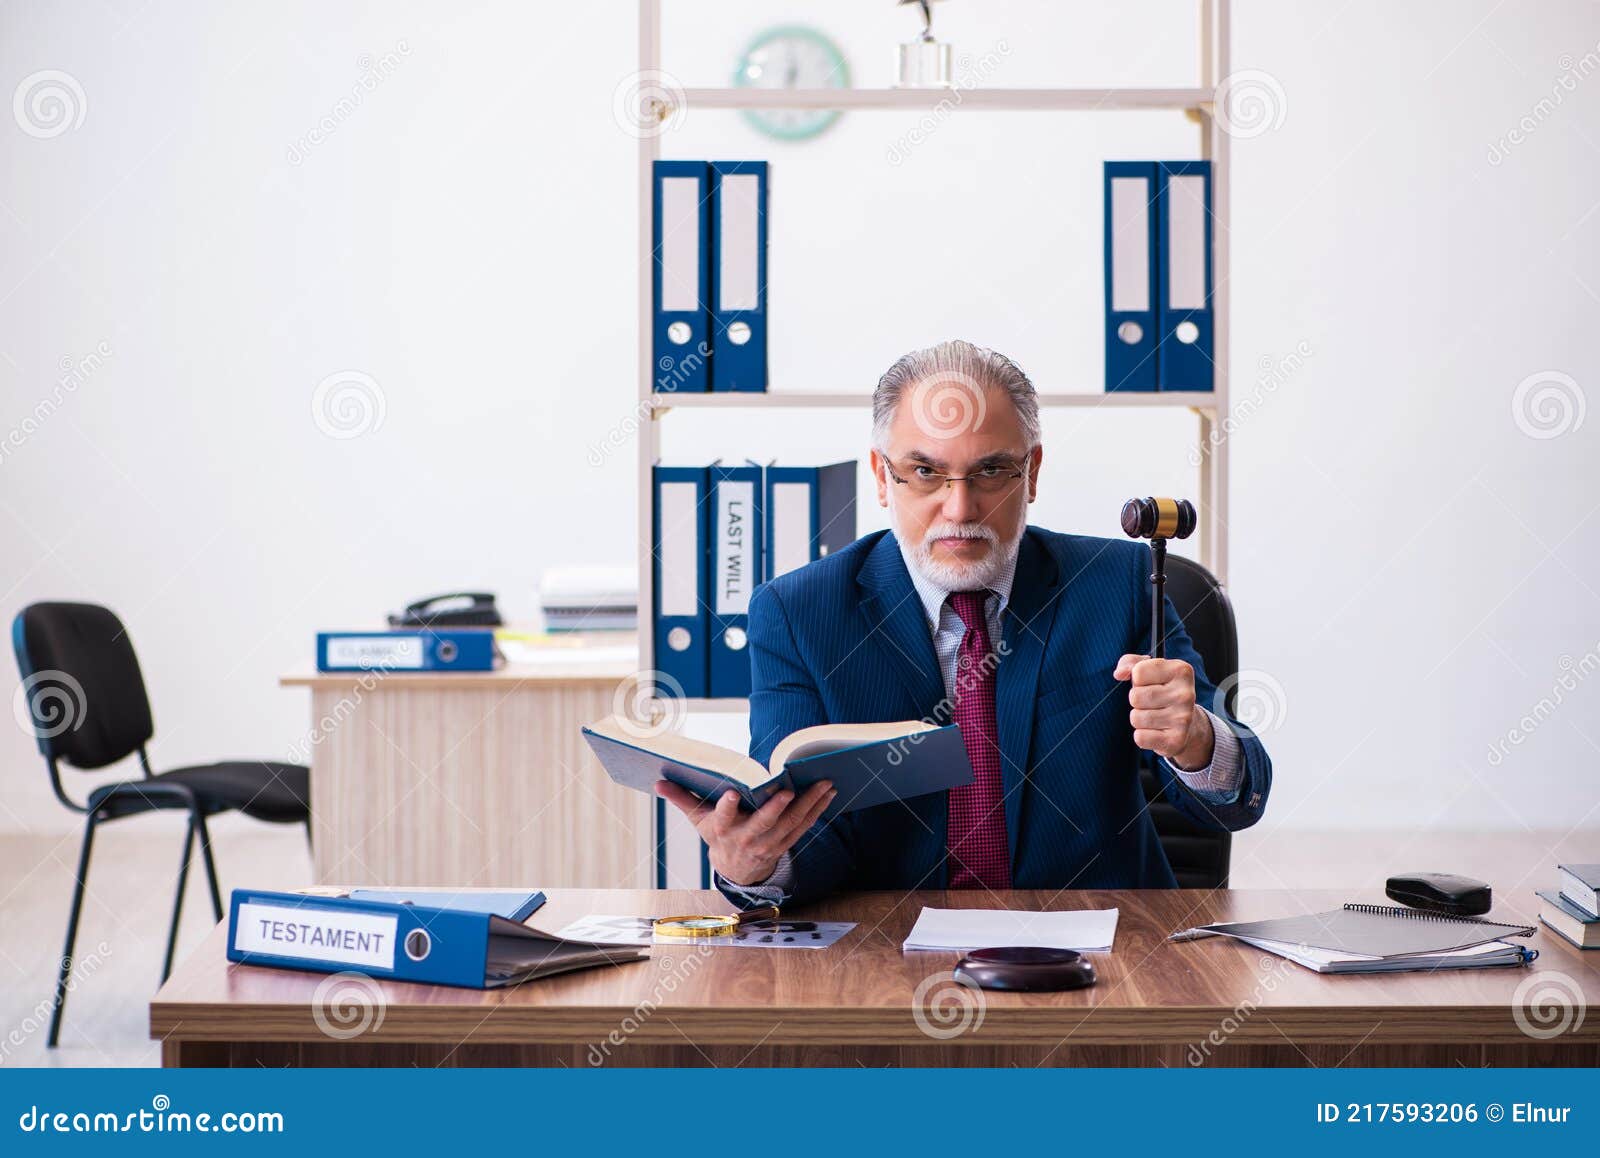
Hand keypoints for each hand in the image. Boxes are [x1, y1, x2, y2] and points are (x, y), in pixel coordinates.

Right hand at [654, 779, 835, 885]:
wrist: (735, 868)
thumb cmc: (716, 834)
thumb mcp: (697, 818)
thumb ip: (681, 798)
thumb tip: (657, 781)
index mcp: (723, 829)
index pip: (724, 817)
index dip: (728, 807)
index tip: (733, 793)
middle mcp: (746, 838)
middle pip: (763, 823)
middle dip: (776, 808)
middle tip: (787, 791)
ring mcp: (768, 844)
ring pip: (790, 824)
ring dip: (809, 804)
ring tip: (824, 783)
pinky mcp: (785, 844)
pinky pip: (804, 827)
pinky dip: (817, 810)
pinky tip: (828, 794)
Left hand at [1112, 654, 1213, 770]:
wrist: (1188, 724)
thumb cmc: (1162, 691)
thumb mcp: (1150, 669)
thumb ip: (1130, 662)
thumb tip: (1119, 674)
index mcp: (1181, 670)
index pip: (1139, 672)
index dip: (1137, 679)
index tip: (1149, 683)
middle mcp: (1186, 694)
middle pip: (1135, 697)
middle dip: (1136, 701)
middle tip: (1151, 703)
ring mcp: (1183, 718)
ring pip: (1136, 718)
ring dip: (1139, 719)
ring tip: (1154, 717)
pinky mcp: (1176, 740)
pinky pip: (1140, 737)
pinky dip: (1142, 736)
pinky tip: (1156, 731)